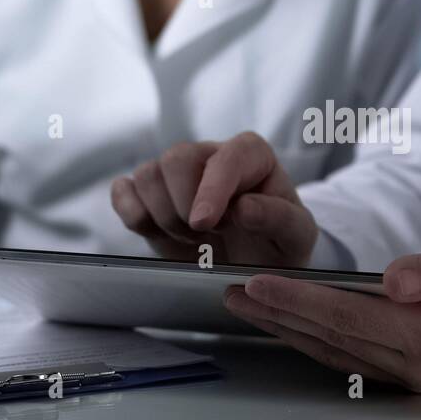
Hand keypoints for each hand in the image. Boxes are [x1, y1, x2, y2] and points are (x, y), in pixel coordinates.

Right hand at [110, 132, 318, 266]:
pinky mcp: (149, 194)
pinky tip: (158, 233)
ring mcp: (176, 173)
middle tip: (207, 234)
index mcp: (252, 155)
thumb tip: (244, 207)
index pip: (227, 157)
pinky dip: (132, 214)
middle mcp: (210, 155)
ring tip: (193, 239)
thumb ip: (280, 219)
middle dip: (185, 206)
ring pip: (148, 175)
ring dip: (164, 216)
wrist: (254, 264)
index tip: (205, 223)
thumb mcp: (297, 236)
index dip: (212, 189)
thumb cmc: (279, 243)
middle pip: (177, 158)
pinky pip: (123, 190)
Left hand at [223, 237, 420, 391]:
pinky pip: (351, 359)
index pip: (349, 316)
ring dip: (289, 330)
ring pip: (335, 352)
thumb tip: (394, 279)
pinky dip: (316, 342)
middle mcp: (416, 364)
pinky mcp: (411, 372)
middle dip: (278, 314)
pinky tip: (294, 328)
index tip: (259, 283)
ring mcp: (412, 375)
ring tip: (248, 308)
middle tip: (232, 293)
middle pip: (331, 338)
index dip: (300, 299)